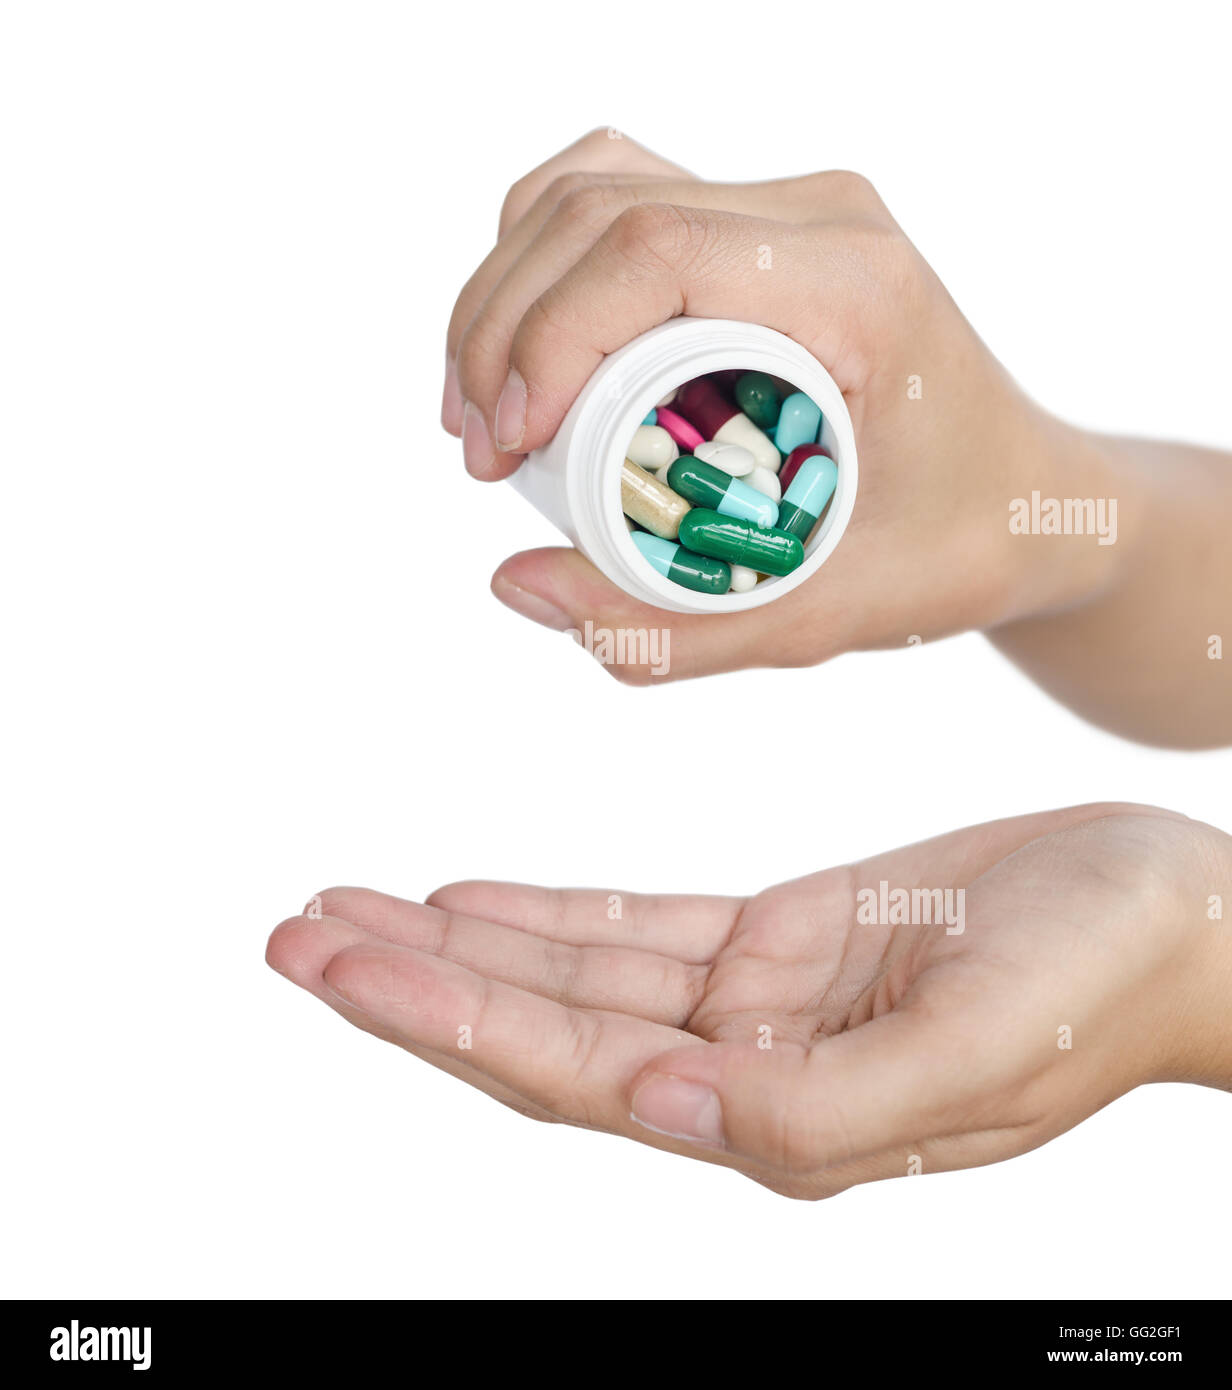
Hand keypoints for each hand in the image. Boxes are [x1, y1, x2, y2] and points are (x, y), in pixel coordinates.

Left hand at [266, 803, 1231, 1198]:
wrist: (1175, 910)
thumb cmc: (1110, 980)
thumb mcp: (986, 1051)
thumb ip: (822, 1111)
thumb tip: (659, 1113)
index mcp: (780, 1119)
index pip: (573, 1078)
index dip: (447, 1020)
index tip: (343, 962)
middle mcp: (744, 1069)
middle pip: (541, 1030)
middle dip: (414, 982)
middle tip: (299, 930)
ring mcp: (756, 1000)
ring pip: (572, 974)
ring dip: (458, 941)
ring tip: (347, 905)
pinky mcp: (778, 937)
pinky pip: (636, 927)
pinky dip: (549, 915)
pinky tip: (470, 899)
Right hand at [442, 129, 1128, 683]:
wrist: (1027, 503)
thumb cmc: (949, 553)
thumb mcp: (820, 618)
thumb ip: (667, 627)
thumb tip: (514, 583)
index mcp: (856, 288)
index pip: (650, 250)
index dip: (543, 338)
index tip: (502, 450)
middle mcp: (822, 217)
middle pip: (597, 210)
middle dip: (500, 328)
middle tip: (477, 453)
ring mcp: (788, 210)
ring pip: (588, 193)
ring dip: (506, 295)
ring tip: (487, 414)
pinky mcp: (757, 228)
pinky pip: (614, 205)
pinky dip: (543, 273)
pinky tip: (525, 363)